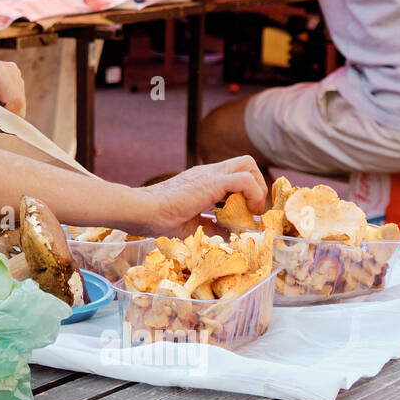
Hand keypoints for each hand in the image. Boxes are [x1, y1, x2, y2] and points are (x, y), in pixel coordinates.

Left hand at [0, 61, 25, 133]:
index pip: (14, 102)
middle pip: (19, 105)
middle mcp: (10, 71)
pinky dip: (6, 112)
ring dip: (6, 116)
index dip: (8, 119)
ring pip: (19, 106)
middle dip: (7, 118)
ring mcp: (14, 77)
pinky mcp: (14, 84)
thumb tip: (1, 119)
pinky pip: (16, 105)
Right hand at [139, 156, 265, 236]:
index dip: (248, 191)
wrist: (141, 211)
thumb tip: (231, 235)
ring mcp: (210, 174)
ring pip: (248, 165)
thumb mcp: (192, 225)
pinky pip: (244, 180)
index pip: (235, 172)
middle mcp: (209, 172)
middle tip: (252, 210)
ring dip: (257, 189)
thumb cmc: (158, 219)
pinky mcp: (211, 182)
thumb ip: (212, 227)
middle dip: (258, 185)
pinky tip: (246, 214)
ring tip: (250, 212)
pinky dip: (253, 195)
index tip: (247, 213)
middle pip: (246, 163)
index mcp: (203, 180)